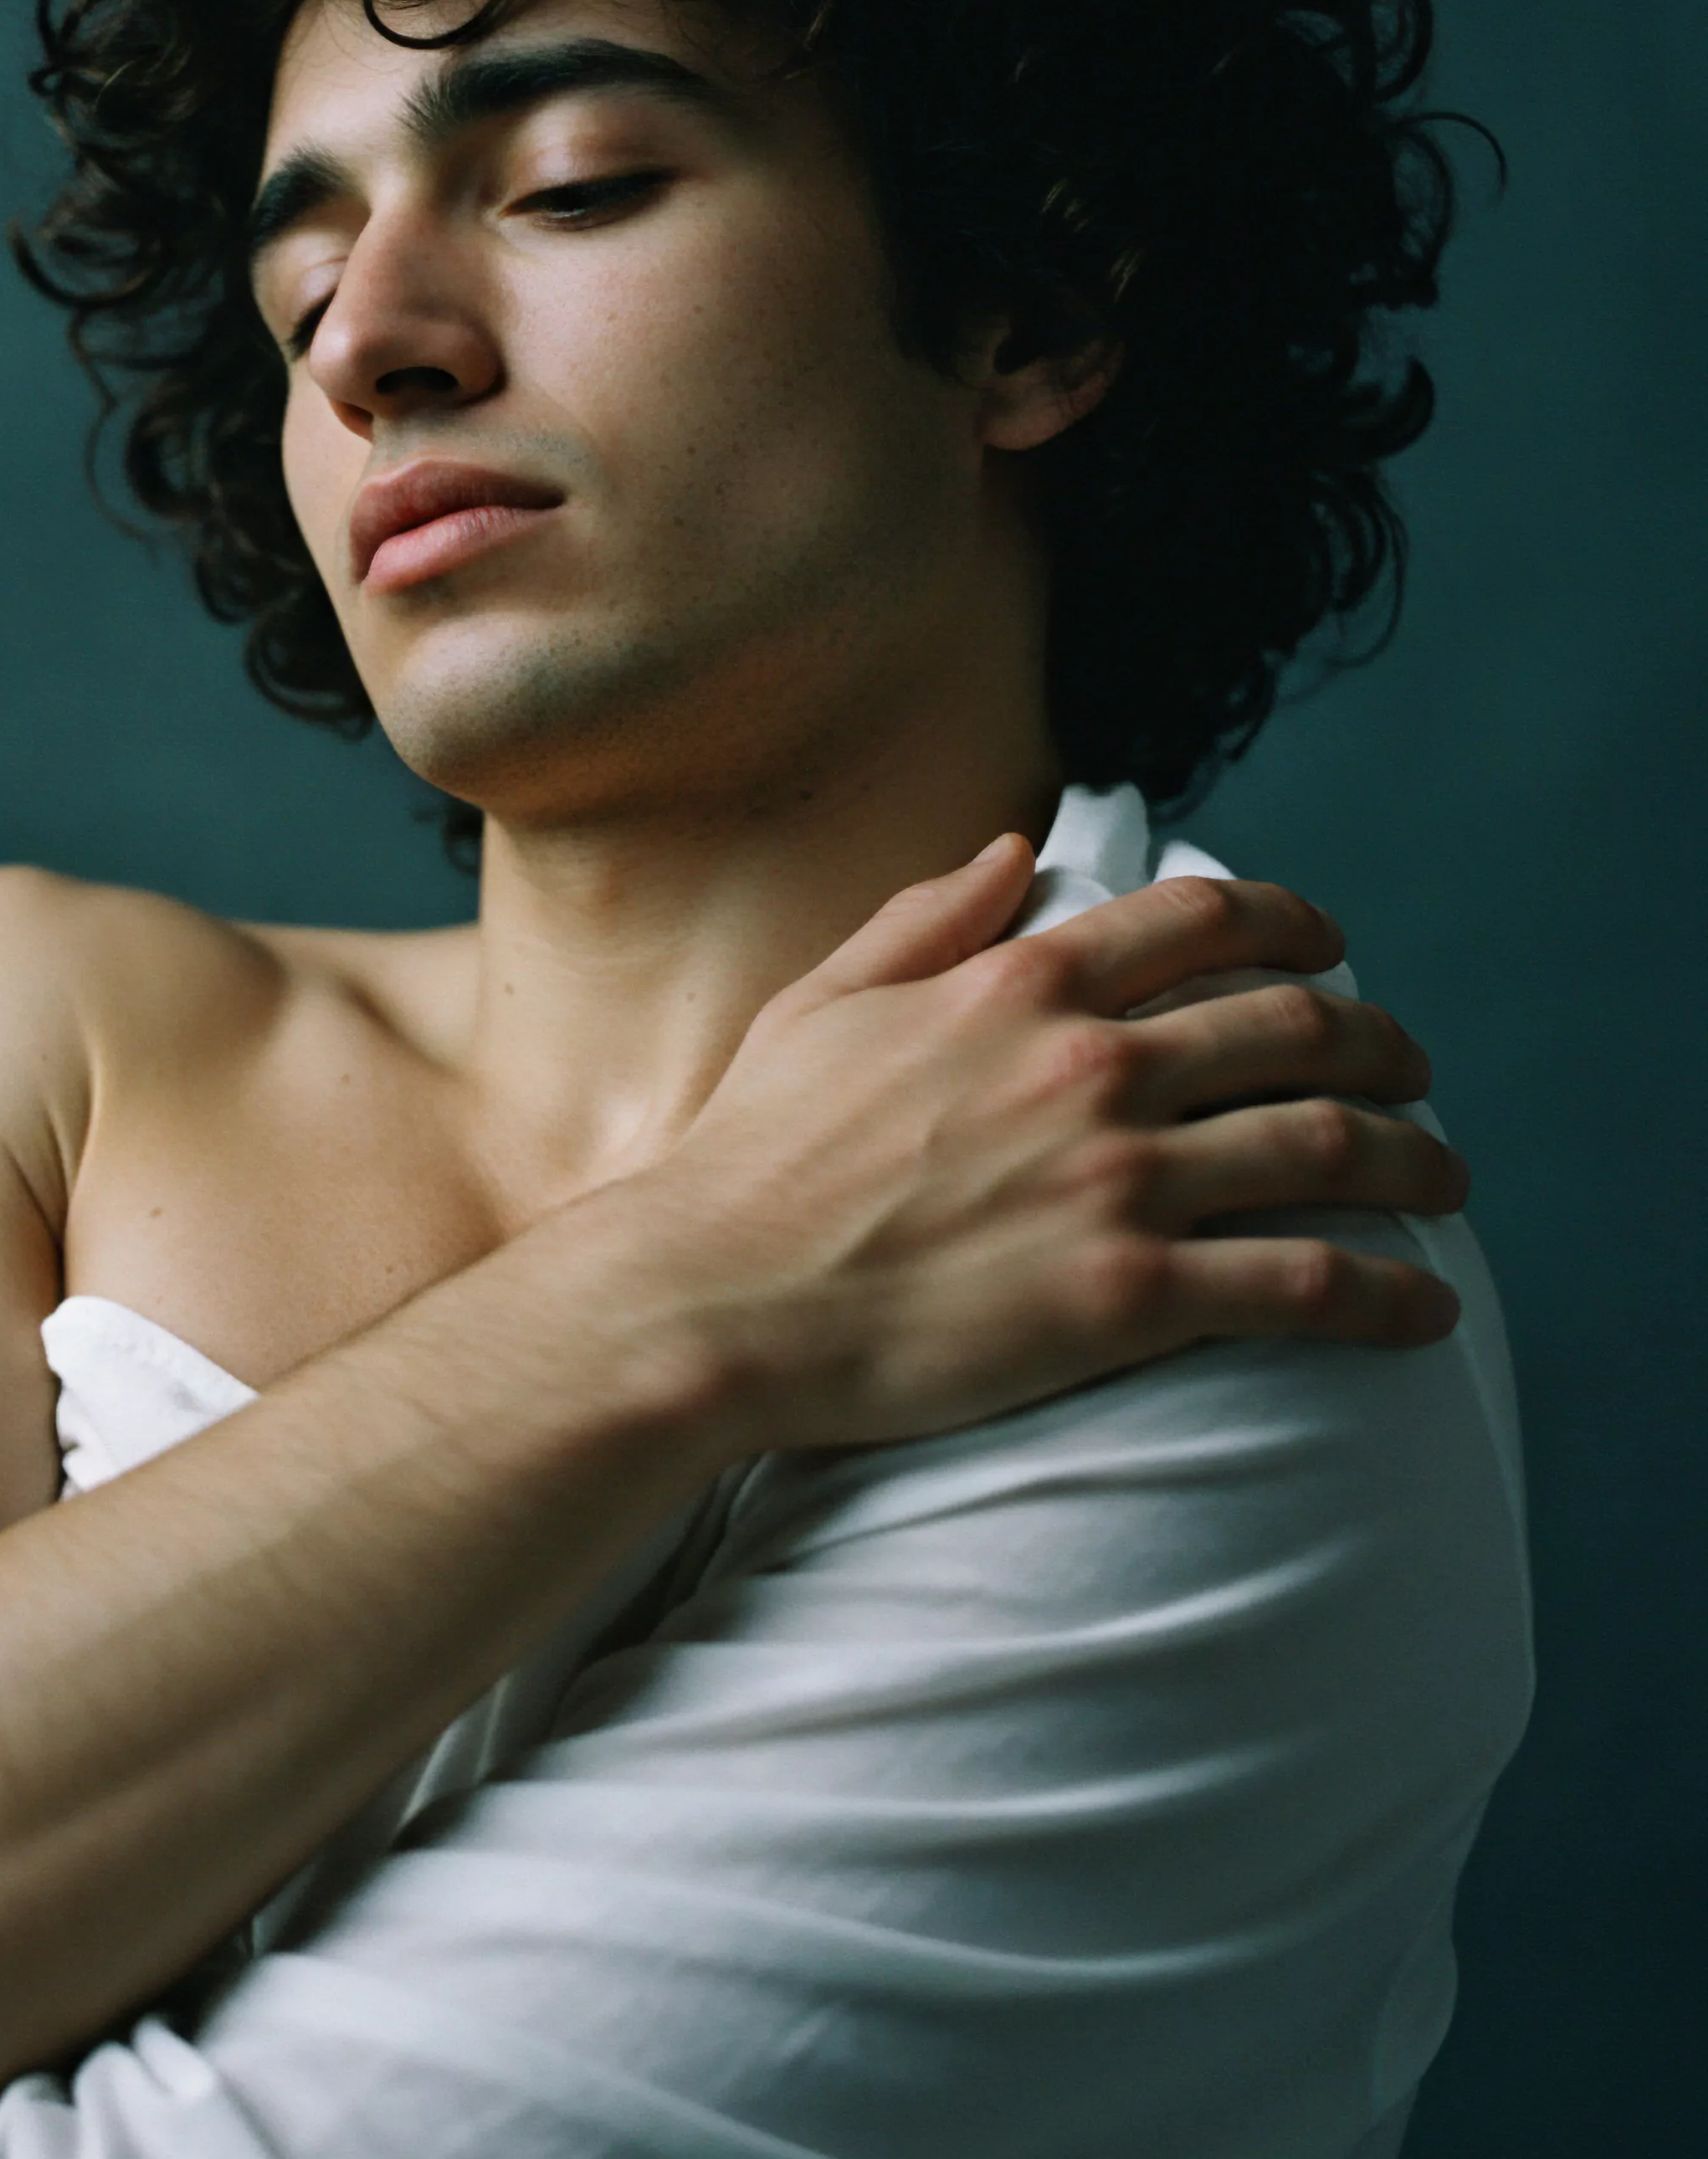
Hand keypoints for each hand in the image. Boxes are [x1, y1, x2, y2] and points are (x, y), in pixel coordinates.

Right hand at [642, 834, 1467, 1453]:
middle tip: (1413, 1071)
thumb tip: (1015, 850)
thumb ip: (926, 918)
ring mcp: (1117, 1179)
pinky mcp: (1129, 1295)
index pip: (1205, 921)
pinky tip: (1424, 1308)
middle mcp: (1091, 1065)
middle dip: (1381, 1045)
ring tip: (1444, 1179)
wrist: (714, 1300)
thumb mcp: (823, 1003)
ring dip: (1411, 1159)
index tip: (1331, 948)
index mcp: (1022, 985)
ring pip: (1325, 1146)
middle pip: (1297, 1027)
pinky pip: (1302, 1284)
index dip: (1293, 925)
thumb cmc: (749, 1159)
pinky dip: (1383, 1293)